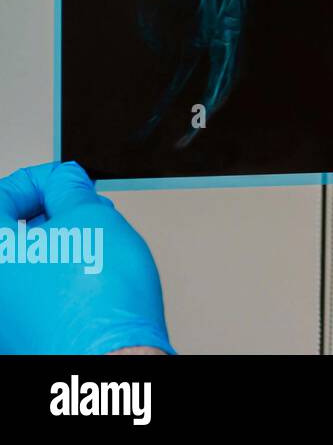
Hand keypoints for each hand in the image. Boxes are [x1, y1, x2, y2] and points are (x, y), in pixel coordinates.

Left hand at [0, 161, 174, 354]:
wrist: (115, 359)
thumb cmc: (99, 301)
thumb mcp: (92, 217)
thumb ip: (70, 188)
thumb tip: (64, 180)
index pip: (1, 195)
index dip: (40, 179)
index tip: (64, 178)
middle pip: (11, 232)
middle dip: (52, 212)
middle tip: (85, 210)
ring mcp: (4, 316)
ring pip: (26, 263)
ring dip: (60, 245)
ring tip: (98, 245)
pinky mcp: (23, 335)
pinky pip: (35, 293)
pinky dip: (59, 277)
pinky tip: (92, 278)